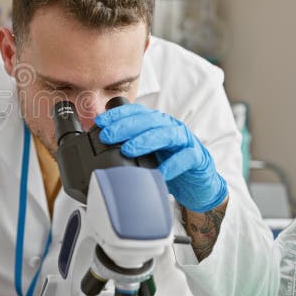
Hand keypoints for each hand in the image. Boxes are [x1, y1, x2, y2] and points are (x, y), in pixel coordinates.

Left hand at [96, 103, 227, 212]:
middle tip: (107, 136)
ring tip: (128, 150)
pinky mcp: (197, 157)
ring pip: (166, 134)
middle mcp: (170, 127)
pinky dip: (172, 164)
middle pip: (148, 120)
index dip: (117, 114)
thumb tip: (98, 149)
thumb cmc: (168, 165)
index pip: (136, 112)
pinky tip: (159, 172)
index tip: (99, 122)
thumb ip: (127, 147)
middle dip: (125, 126)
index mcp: (156, 123)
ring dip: (145, 140)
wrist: (197, 184)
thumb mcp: (145, 154)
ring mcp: (185, 140)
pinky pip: (185, 157)